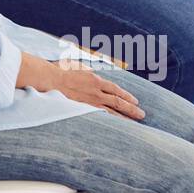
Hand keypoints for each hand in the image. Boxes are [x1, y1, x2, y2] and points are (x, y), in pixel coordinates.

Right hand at [18, 55, 144, 119]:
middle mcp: (97, 91)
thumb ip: (87, 70)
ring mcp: (91, 101)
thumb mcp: (78, 66)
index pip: (116, 89)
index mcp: (96, 79)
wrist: (51, 80)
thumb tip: (90, 70)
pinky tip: (119, 126)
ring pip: (113, 110)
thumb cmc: (62, 72)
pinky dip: (112, 120)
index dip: (127, 96)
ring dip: (126, 116)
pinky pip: (101, 115)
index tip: (135, 101)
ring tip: (135, 121)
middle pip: (119, 101)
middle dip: (132, 108)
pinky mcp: (85, 108)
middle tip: (142, 114)